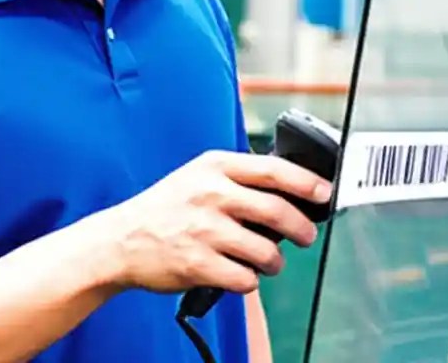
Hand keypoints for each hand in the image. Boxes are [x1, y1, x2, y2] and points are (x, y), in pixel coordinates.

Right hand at [103, 150, 331, 294]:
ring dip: (277, 261)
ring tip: (271, 262)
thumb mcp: (200, 175)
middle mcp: (211, 194)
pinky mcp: (197, 264)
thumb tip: (293, 189)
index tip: (326, 193)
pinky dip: (251, 281)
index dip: (307, 183)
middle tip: (307, 236)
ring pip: (266, 251)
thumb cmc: (168, 207)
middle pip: (277, 211)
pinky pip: (245, 279)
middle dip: (302, 229)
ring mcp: (203, 230)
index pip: (274, 170)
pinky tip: (242, 274)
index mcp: (216, 166)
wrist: (120, 240)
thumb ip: (240, 178)